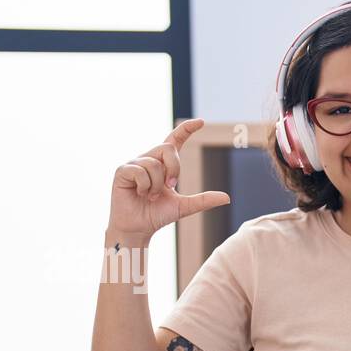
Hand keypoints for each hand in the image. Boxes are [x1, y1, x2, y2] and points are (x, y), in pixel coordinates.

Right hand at [107, 118, 229, 239]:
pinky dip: (144, 186)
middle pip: (168, 148)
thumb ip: (204, 200)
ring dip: (157, 185)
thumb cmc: (158, 215)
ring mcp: (135, 164)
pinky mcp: (123, 170)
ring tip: (150, 196)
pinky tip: (140, 194)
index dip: (186, 129)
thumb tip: (227, 197)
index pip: (175, 140)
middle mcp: (149, 159)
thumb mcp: (184, 207)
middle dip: (174, 169)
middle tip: (170, 187)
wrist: (138, 228)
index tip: (201, 122)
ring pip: (154, 163)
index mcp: (163, 164)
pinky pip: (140, 171)